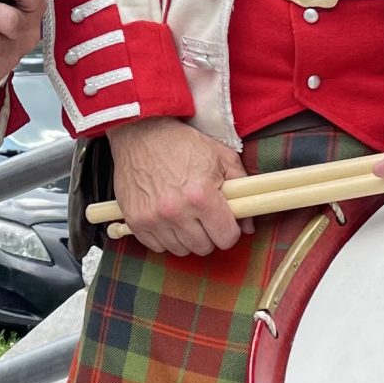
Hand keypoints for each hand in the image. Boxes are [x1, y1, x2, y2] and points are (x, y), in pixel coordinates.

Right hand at [109, 117, 249, 257]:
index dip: (229, 230)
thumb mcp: (221, 157)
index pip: (226, 238)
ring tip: (184, 214)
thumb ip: (241, 189)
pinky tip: (166, 218)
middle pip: (204, 248)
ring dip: (186, 237)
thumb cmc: (182, 143)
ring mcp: (153, 218)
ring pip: (181, 250)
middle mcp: (176, 211)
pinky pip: (157, 247)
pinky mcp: (135, 221)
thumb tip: (248, 225)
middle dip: (209, 234)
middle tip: (204, 216)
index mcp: (201, 196)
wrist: (141, 132)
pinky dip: (164, 237)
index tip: (224, 222)